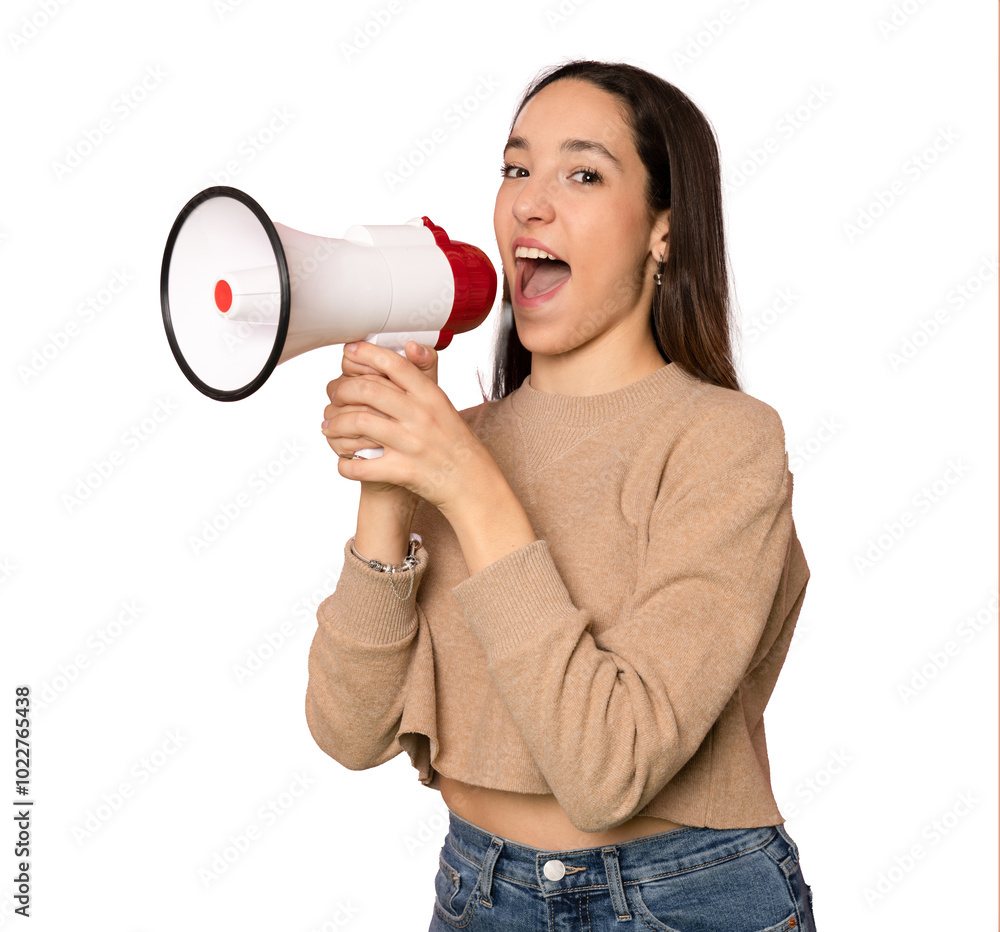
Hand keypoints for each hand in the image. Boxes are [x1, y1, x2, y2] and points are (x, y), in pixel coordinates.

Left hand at [320, 339, 493, 515]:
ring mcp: (412, 444)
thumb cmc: (456, 443)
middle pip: (369, 390)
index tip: (349, 351)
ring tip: (329, 427)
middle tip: (334, 396)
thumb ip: (424, 378)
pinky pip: (362, 467)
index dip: (366, 353)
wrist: (473, 483)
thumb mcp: (444, 405)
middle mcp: (422, 417)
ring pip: (359, 423)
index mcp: (431, 397)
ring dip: (335, 424)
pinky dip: (345, 465)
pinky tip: (343, 462)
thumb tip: (410, 346)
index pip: (395, 365)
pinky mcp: (404, 471)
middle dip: (342, 390)